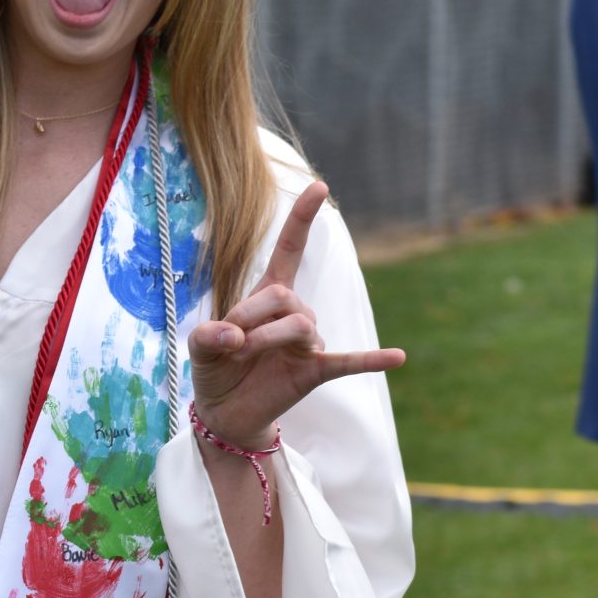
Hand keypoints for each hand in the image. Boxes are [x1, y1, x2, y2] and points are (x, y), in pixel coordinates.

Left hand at [187, 182, 405, 448]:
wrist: (224, 411)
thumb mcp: (200, 345)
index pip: (291, 250)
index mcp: (269, 295)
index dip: (303, 219)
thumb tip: (234, 336)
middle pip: (284, 296)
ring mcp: (308, 343)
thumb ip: (209, 334)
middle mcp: (294, 313)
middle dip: (251, 315)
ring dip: (265, 339)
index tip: (318, 186)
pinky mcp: (315, 371)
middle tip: (229, 341)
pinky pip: (348, 362)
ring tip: (242, 356)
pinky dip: (371, 359)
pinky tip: (398, 356)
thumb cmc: (216, 368)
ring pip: (299, 326)